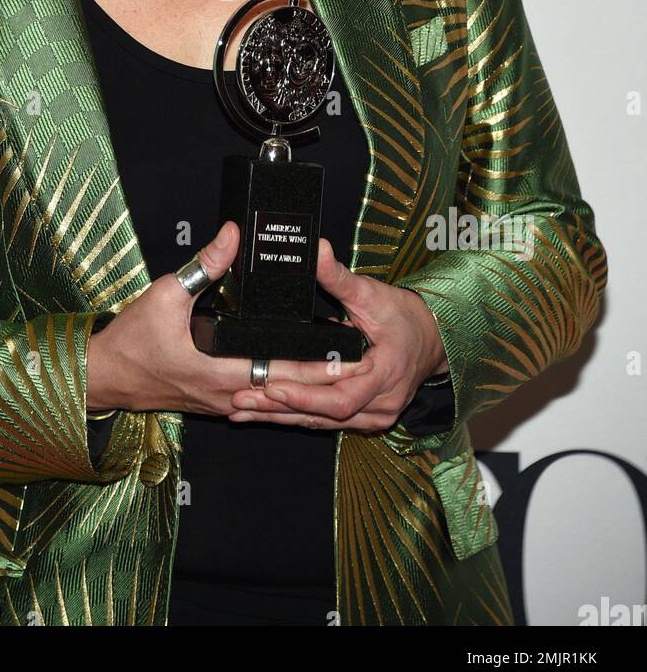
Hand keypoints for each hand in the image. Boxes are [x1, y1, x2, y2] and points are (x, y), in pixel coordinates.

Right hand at [86, 222, 375, 415]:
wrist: (104, 375)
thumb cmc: (131, 341)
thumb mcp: (166, 294)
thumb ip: (205, 264)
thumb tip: (232, 235)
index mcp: (220, 372)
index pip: (282, 372)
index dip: (318, 366)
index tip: (347, 355)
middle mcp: (227, 394)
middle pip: (288, 390)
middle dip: (324, 378)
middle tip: (359, 363)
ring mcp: (222, 402)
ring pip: (274, 398)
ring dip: (304, 386)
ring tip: (338, 369)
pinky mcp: (215, 400)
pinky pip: (256, 399)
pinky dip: (280, 389)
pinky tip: (295, 379)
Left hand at [229, 239, 447, 430]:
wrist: (432, 338)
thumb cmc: (404, 316)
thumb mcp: (372, 293)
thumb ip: (340, 277)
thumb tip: (317, 249)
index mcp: (385, 373)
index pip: (341, 397)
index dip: (305, 395)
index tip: (271, 386)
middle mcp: (381, 402)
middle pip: (324, 415)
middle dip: (279, 410)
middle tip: (239, 401)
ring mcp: (375, 415)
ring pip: (323, 422)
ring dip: (281, 417)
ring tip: (241, 410)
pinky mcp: (366, 416)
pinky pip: (328, 420)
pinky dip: (296, 415)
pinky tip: (264, 413)